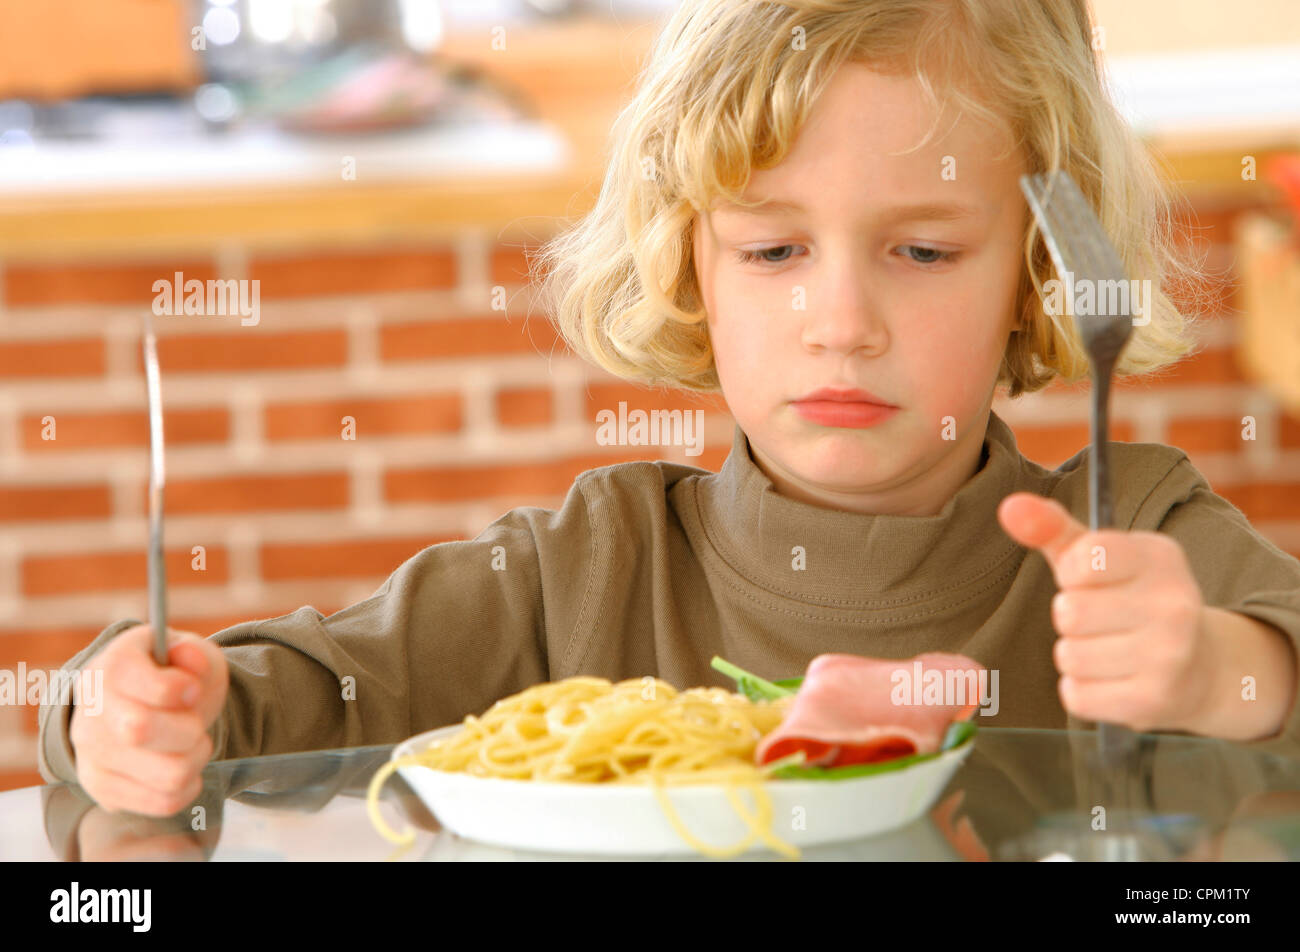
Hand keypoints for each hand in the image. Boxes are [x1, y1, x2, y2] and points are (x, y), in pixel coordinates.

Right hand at [69, 624, 227, 815]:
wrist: (139, 704)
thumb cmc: (168, 674)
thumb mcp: (185, 650)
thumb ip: (192, 652)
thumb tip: (190, 659)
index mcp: (111, 668)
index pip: (157, 689)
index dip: (187, 689)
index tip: (193, 689)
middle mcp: (90, 713)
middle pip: (144, 731)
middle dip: (190, 727)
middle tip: (193, 720)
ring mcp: (90, 755)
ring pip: (168, 774)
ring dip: (196, 758)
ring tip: (191, 742)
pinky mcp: (103, 790)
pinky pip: (164, 802)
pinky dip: (188, 786)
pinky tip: (183, 764)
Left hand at [997, 492, 1211, 732]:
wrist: (1199, 669)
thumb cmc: (1131, 600)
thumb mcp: (1098, 558)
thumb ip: (1052, 529)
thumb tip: (1010, 507)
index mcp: (1161, 558)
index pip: (1083, 558)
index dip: (1071, 572)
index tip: (1091, 579)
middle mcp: (1174, 604)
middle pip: (1068, 612)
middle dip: (1071, 618)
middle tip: (1103, 621)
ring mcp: (1169, 656)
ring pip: (1069, 655)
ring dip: (1076, 655)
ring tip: (1110, 650)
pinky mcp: (1154, 700)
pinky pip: (1076, 695)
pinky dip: (1082, 690)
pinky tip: (1114, 680)